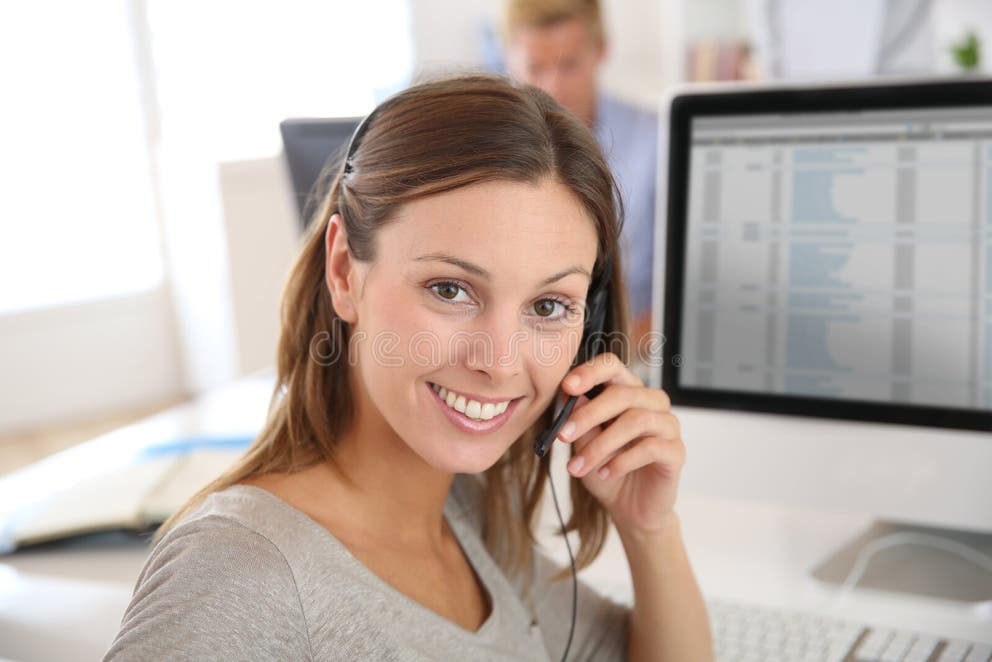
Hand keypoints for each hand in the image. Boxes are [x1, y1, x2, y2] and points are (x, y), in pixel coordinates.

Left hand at [554, 352, 684, 534]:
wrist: (629, 508)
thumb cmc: (606, 470)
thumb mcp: (583, 446)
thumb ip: (581, 422)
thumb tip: (570, 397)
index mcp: (627, 391)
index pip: (612, 367)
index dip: (590, 372)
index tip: (567, 387)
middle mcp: (651, 402)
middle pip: (623, 393)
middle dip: (589, 414)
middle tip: (564, 434)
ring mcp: (667, 425)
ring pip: (636, 420)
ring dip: (601, 444)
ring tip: (579, 466)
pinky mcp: (676, 451)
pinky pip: (650, 447)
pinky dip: (622, 461)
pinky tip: (604, 473)